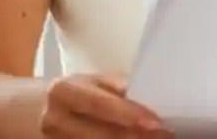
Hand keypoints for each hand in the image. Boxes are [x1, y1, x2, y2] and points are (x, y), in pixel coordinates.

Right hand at [40, 73, 169, 137]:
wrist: (51, 108)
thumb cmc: (85, 91)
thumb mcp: (98, 81)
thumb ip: (121, 88)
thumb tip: (156, 97)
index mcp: (64, 91)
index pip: (100, 104)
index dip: (129, 114)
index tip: (156, 122)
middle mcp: (53, 119)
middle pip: (101, 133)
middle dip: (136, 136)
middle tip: (165, 134)